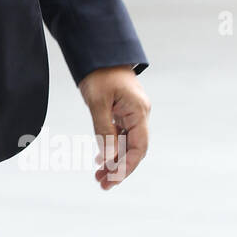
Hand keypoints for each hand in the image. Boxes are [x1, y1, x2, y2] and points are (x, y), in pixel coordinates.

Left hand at [78, 65, 150, 189]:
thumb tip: (108, 159)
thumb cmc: (98, 73)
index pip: (138, 147)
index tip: (112, 180)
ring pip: (127, 143)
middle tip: (102, 185)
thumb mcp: (97, 103)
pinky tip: (101, 159)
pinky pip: (121, 134)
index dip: (126, 167)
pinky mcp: (124, 111)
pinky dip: (112, 147)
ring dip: (114, 160)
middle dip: (119, 168)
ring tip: (98, 176)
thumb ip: (104, 131)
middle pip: (134, 149)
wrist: (98, 51)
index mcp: (139, 111)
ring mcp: (132, 112)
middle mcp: (140, 114)